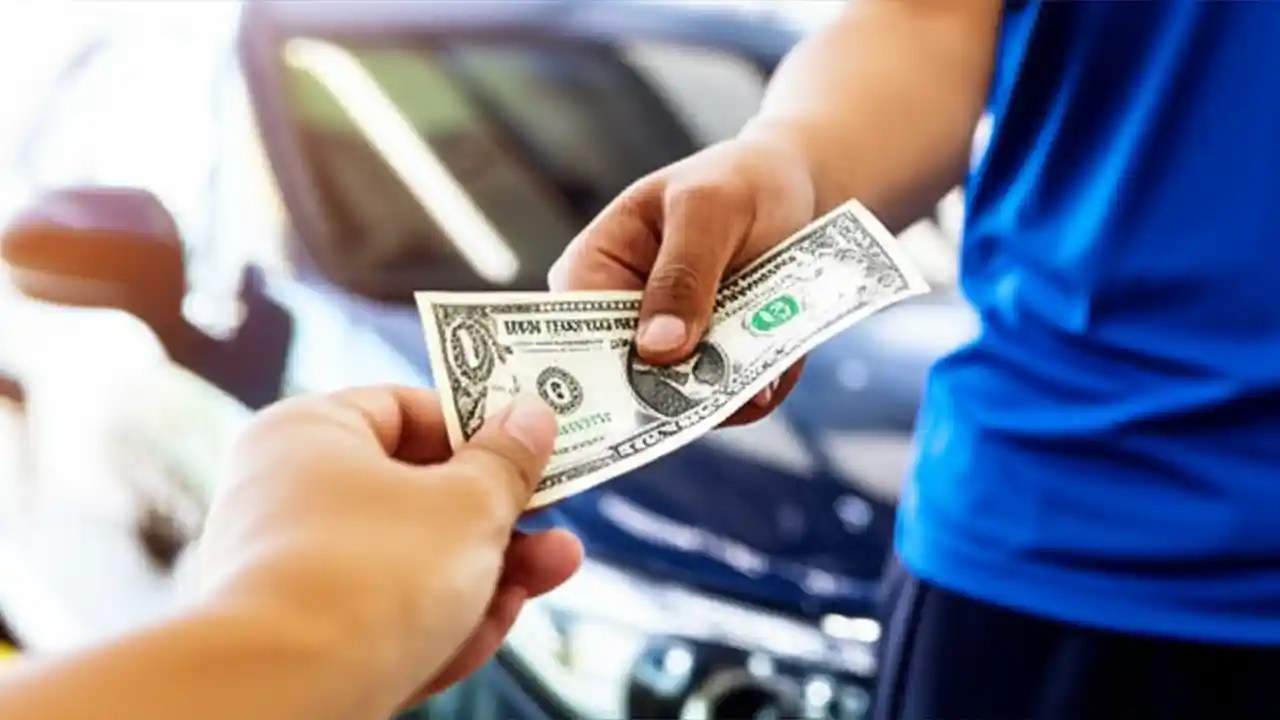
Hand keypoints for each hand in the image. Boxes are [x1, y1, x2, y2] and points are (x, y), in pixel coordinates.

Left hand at [193, 387, 581, 713]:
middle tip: (554, 513)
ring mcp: (292, 576)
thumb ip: (507, 462)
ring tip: (556, 565)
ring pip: (411, 563)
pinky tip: (499, 622)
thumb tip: (531, 417)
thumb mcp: (468, 506)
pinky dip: (445, 619)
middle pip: (415, 493)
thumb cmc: (371, 575)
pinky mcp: (305, 643)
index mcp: (308, 435)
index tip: (530, 443)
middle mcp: (288, 498)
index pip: (403, 409)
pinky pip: (388, 618)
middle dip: (499, 512)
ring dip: (491, 569)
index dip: (476, 426)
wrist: (286, 694)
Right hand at [548, 130, 816, 424]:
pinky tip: (783, 362)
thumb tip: (657, 349)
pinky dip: (761, 387)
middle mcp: (617, 318)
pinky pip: (727, 402)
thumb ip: (683, 275)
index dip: (609, 373)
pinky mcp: (706, 366)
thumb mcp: (709, 211)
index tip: (660, 392)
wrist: (793, 188)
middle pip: (630, 382)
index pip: (578, 334)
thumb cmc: (737, 182)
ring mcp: (663, 348)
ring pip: (686, 401)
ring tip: (775, 367)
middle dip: (690, 393)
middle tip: (746, 391)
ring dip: (737, 393)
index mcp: (591, 269)